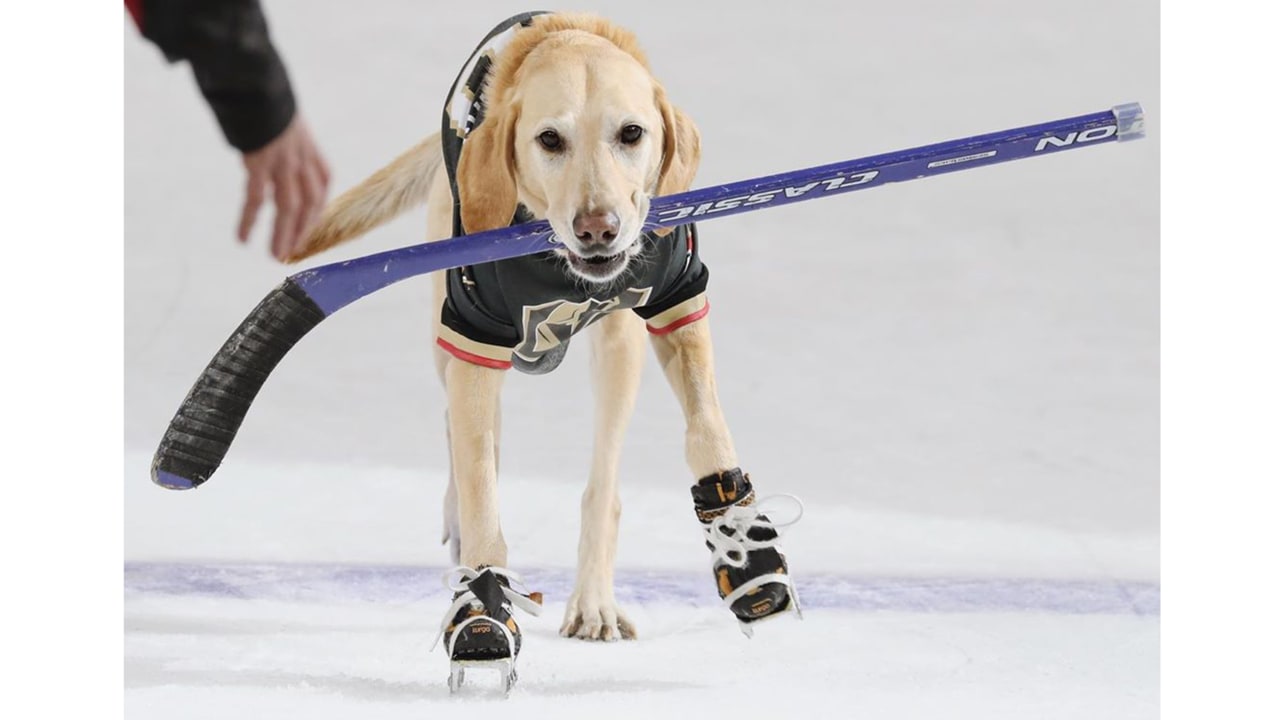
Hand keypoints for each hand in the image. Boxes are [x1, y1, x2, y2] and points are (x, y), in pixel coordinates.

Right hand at [237, 116, 329, 261]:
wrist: (256, 82)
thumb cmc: (267, 103)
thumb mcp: (289, 126)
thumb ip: (290, 149)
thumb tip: (280, 168)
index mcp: (311, 152)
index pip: (321, 191)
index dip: (314, 215)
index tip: (306, 232)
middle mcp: (302, 160)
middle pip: (308, 204)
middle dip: (300, 231)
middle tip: (290, 253)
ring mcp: (283, 162)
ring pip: (288, 208)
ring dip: (281, 234)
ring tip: (275, 255)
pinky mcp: (260, 163)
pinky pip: (257, 200)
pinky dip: (250, 221)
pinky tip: (243, 238)